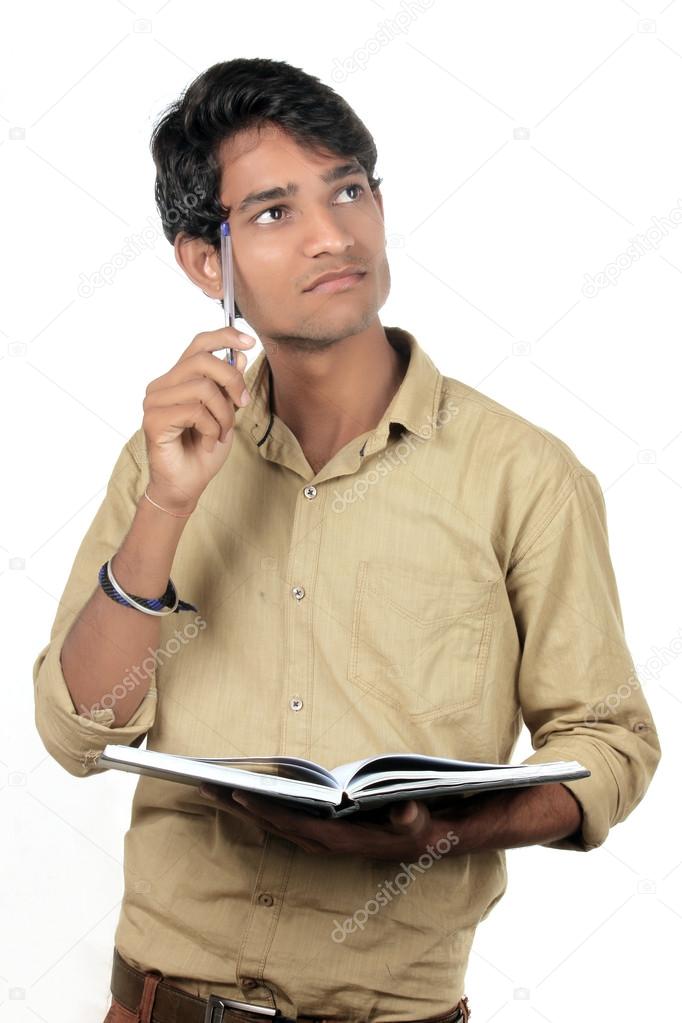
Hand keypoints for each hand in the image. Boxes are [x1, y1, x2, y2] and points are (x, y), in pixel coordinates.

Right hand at [141, 326, 257, 513]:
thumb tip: (240, 355)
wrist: (186, 486)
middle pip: (203, 361)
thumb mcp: (225, 413)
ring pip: (202, 388)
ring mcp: (154, 402)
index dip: (225, 337)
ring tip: (222, 432)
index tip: (250, 341)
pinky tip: (209, 442)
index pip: (198, 345)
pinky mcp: (154, 420)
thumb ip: (228, 386)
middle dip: (232, 381)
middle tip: (242, 404)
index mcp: (177, 379)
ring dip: (223, 414)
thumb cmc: (202, 450)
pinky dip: (211, 428)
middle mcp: (162, 385)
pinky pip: (194, 412)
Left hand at [198, 785, 440, 860]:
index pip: (294, 823)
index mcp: (339, 839)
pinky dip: (257, 809)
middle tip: (205, 786)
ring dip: (241, 808)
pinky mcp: (318, 833)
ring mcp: (317, 838)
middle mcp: (322, 842)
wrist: (423, 840)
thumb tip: (406, 809)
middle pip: (272, 824)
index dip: (266, 810)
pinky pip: (280, 821)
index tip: (239, 794)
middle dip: (238, 806)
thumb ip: (410, 816)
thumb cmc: (416, 825)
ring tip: (211, 789)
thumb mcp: (418, 820)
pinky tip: (240, 797)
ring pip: (271, 824)